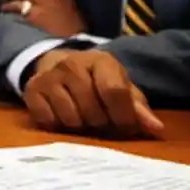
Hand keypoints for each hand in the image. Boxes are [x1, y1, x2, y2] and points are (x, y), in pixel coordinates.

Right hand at [23, 49, 162, 136]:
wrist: (54, 64)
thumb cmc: (95, 79)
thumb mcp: (119, 86)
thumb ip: (138, 108)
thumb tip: (157, 128)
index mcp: (100, 61)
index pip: (115, 92)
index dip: (123, 116)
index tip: (125, 127)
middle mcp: (72, 65)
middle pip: (93, 111)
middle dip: (101, 124)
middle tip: (100, 121)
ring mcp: (49, 77)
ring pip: (71, 119)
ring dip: (80, 127)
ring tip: (82, 118)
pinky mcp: (32, 91)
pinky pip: (50, 122)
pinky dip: (59, 126)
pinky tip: (63, 116)